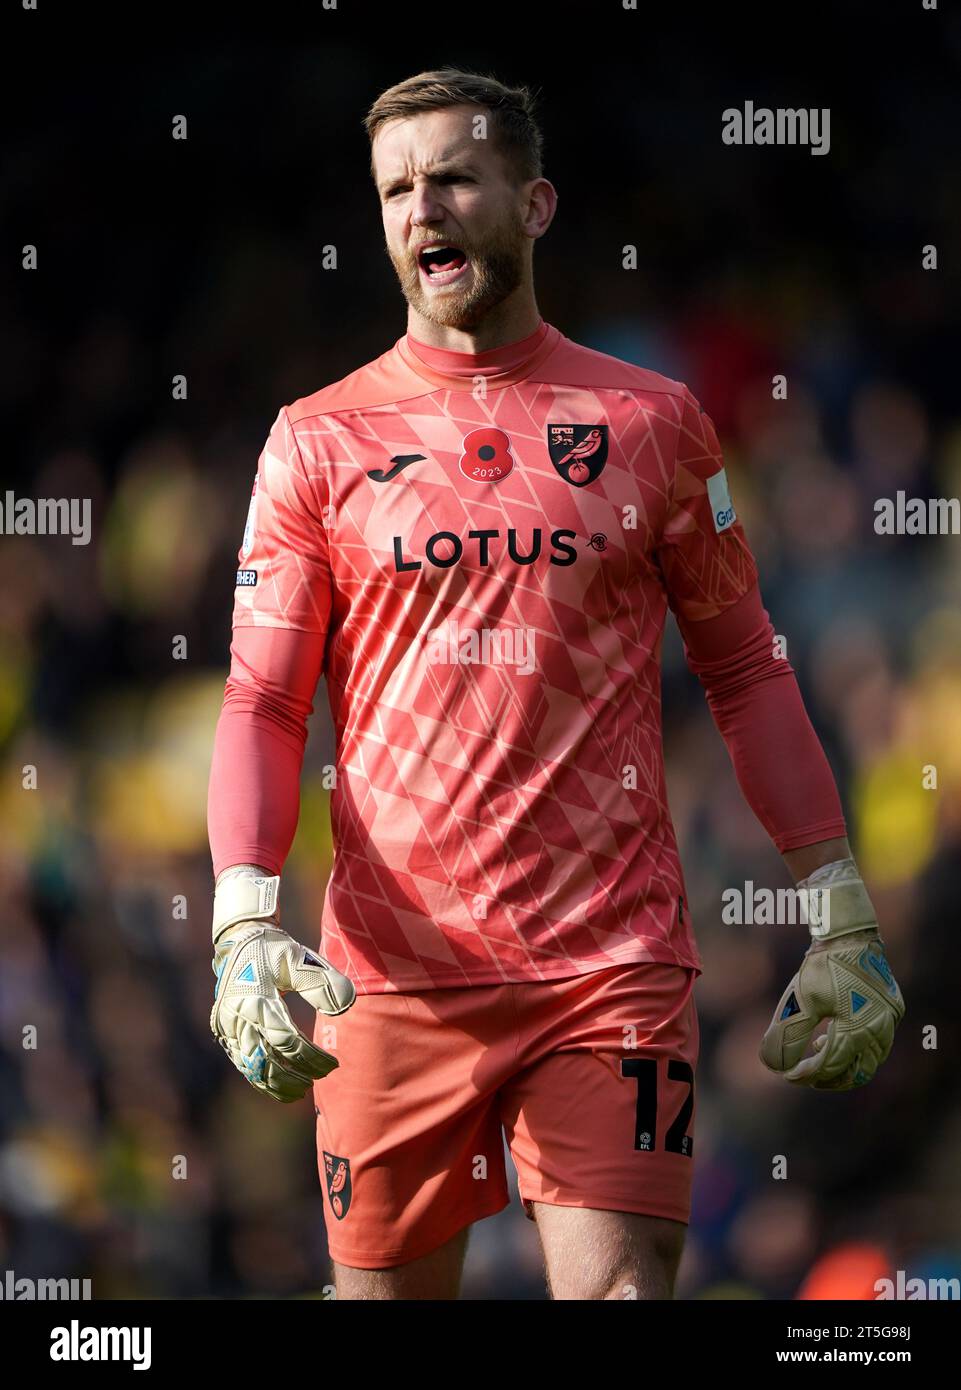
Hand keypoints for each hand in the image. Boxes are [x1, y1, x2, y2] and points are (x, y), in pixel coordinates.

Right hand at [210, 870, 354, 1101]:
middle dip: (292, 1075)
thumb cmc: (276, 951)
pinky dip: (258, 1076)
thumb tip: (345, 1007)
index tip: (332, 1064)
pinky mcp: (224, 1030)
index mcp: (257, 998)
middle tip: (315, 1083)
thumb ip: (324, 983)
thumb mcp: (302, 959)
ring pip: (250, 1064)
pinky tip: (276, 1085)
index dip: (310, 1057)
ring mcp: (227, 1025)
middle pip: (265, 1058)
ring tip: (298, 1093)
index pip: (286, 1039)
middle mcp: (237, 1015)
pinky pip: (241, 1060)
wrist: (241, 940)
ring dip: (274, 1082)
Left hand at [759, 861, 904, 1090]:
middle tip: (806, 1075)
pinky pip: (878, 1041)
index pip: (831, 1066)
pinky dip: (857, 1048)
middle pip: (857, 1072)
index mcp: (858, 1029)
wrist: (849, 935)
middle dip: (830, 1078)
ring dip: (845, 1064)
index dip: (807, 1074)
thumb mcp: (799, 1002)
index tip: (787, 1074)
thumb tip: (775, 1066)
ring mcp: (890, 1020)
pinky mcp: (893, 1010)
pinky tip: (832, 1035)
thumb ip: (788, 1036)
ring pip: (871, 1060)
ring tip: (819, 1050)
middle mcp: (880, 1029)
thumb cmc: (822, 967)